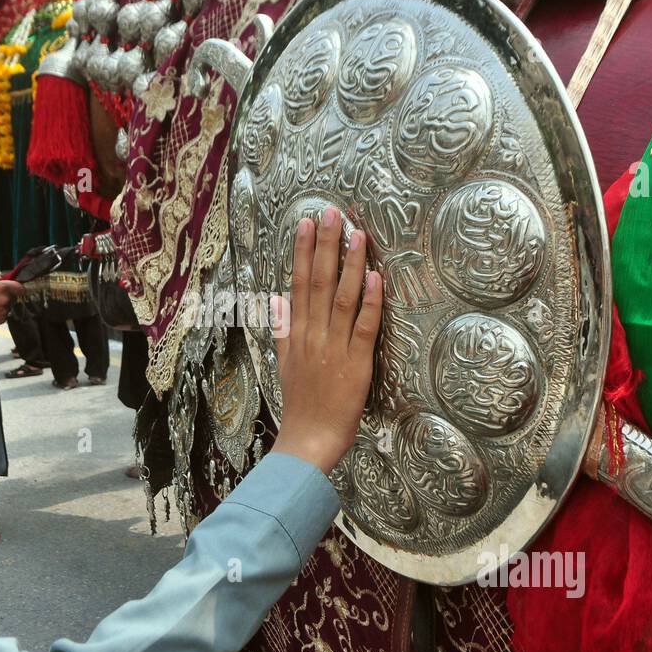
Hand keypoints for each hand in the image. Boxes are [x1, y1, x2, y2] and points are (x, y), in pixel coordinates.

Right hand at [0, 277, 23, 331]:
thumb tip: (2, 278)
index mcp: (1, 288)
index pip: (19, 287)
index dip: (18, 287)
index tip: (16, 288)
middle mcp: (5, 300)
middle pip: (13, 297)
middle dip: (7, 296)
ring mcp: (4, 311)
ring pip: (8, 306)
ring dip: (2, 305)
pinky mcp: (1, 321)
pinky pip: (4, 315)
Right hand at [270, 207, 381, 474]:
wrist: (309, 439)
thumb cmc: (301, 404)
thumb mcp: (284, 362)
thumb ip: (282, 328)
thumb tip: (276, 297)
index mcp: (297, 332)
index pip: (298, 283)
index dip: (302, 250)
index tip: (307, 222)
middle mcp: (313, 334)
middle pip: (317, 281)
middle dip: (325, 244)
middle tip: (332, 212)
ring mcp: (333, 347)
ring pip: (341, 297)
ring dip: (349, 264)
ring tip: (357, 234)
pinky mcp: (356, 363)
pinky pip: (363, 327)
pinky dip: (370, 301)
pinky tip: (375, 277)